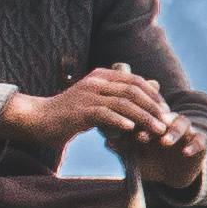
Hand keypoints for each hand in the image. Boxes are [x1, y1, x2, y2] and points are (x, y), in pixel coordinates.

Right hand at [2, 67, 205, 174]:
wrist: (40, 119)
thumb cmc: (71, 112)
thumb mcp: (99, 100)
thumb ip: (123, 93)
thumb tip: (155, 84)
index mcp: (101, 76)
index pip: (135, 81)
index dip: (153, 95)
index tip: (165, 111)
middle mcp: (96, 81)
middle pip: (133, 90)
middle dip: (153, 107)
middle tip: (167, 122)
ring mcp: (87, 95)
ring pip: (123, 103)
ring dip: (144, 117)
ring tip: (157, 130)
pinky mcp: (80, 111)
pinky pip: (105, 114)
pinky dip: (121, 122)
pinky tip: (132, 131)